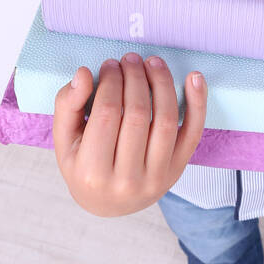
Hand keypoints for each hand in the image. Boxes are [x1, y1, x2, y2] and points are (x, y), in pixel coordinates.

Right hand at [52, 53, 206, 216]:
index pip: (107, 114)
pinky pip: (193, 132)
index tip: (110, 65)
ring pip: (166, 120)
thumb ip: (67, 105)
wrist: (109, 203)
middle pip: (138, 115)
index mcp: (93, 172)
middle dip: (135, 78)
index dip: (111, 82)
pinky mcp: (178, 169)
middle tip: (130, 59)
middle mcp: (127, 180)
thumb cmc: (83, 165)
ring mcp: (157, 177)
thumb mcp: (65, 140)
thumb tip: (84, 73)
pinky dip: (197, 103)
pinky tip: (194, 77)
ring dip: (162, 83)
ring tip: (152, 62)